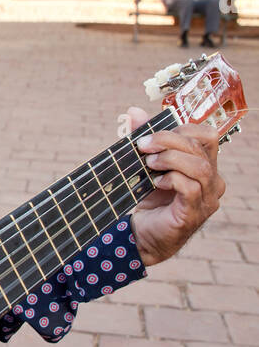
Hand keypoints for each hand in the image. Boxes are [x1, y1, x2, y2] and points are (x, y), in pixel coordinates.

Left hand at [126, 106, 225, 266]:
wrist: (141, 235)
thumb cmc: (149, 199)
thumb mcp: (144, 164)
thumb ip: (143, 138)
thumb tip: (133, 112)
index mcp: (205, 165)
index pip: (207, 136)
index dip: (182, 129)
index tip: (152, 134)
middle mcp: (212, 181)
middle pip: (201, 147)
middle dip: (169, 140)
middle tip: (143, 145)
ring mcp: (207, 199)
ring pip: (200, 167)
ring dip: (171, 159)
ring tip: (148, 162)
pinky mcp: (194, 214)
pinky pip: (191, 188)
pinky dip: (172, 180)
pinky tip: (155, 182)